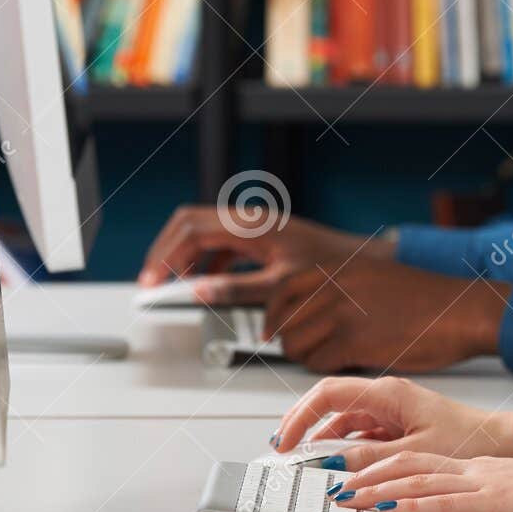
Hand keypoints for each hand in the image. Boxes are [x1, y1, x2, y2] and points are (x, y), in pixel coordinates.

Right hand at [138, 205, 392, 305]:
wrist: (361, 262)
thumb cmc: (329, 270)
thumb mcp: (280, 285)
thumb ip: (237, 289)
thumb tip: (199, 292)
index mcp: (250, 225)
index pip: (191, 230)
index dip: (165, 255)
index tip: (151, 282)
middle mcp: (248, 219)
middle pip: (189, 224)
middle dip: (166, 251)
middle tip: (151, 281)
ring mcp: (254, 227)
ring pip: (203, 233)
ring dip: (184, 256)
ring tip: (173, 285)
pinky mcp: (261, 238)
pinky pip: (221, 245)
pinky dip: (205, 262)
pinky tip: (205, 284)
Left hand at [263, 261, 510, 373]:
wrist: (461, 311)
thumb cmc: (428, 299)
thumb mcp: (375, 276)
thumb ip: (341, 288)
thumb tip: (313, 311)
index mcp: (340, 268)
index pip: (283, 289)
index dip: (274, 315)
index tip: (273, 331)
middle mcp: (336, 286)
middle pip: (285, 321)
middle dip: (290, 342)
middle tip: (304, 353)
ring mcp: (344, 312)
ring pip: (297, 344)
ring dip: (308, 358)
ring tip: (330, 360)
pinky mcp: (356, 342)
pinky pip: (319, 362)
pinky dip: (326, 369)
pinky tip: (346, 366)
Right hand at [271, 376, 508, 470]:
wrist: (498, 443)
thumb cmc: (466, 440)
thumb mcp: (413, 454)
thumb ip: (370, 459)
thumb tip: (333, 465)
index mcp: (388, 392)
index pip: (328, 393)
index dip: (300, 415)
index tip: (285, 440)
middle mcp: (385, 396)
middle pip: (329, 402)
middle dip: (302, 423)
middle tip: (283, 448)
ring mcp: (389, 409)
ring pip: (342, 419)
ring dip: (321, 438)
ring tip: (302, 460)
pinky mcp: (395, 424)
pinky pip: (358, 432)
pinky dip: (342, 446)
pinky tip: (333, 462)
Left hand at [331, 451, 512, 511]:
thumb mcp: (509, 492)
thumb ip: (481, 495)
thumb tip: (454, 507)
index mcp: (472, 465)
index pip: (416, 459)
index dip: (379, 464)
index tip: (349, 472)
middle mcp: (470, 468)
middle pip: (407, 463)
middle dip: (365, 472)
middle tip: (332, 482)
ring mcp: (479, 481)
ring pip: (416, 478)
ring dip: (376, 488)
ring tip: (345, 497)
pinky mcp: (489, 499)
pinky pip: (443, 501)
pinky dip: (410, 505)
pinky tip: (388, 510)